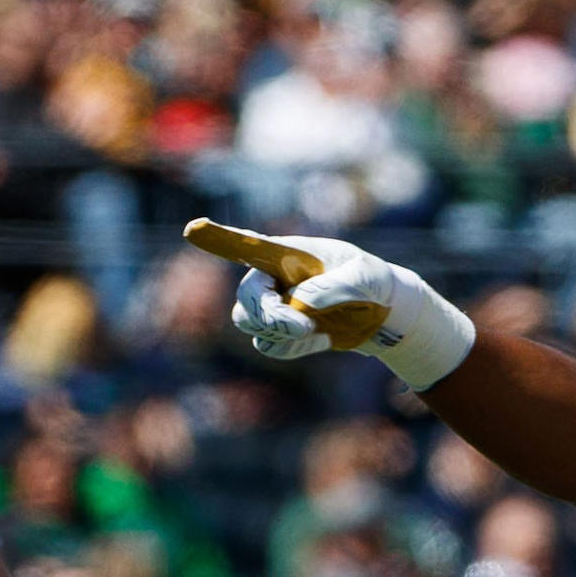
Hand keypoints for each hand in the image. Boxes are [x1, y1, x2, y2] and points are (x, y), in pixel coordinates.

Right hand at [188, 220, 468, 390]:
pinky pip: (269, 345)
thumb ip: (336, 286)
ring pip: (248, 322)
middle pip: (245, 298)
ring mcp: (275, 305)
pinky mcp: (282, 333)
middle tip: (302, 326)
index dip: (220, 239)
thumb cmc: (374, 282)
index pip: (249, 245)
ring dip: (276, 331)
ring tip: (312, 330)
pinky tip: (320, 339)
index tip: (192, 228)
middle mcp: (273, 277)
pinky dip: (291, 348)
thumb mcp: (367, 277)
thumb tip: (301, 303)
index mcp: (288, 253)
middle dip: (268, 316)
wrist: (383, 313)